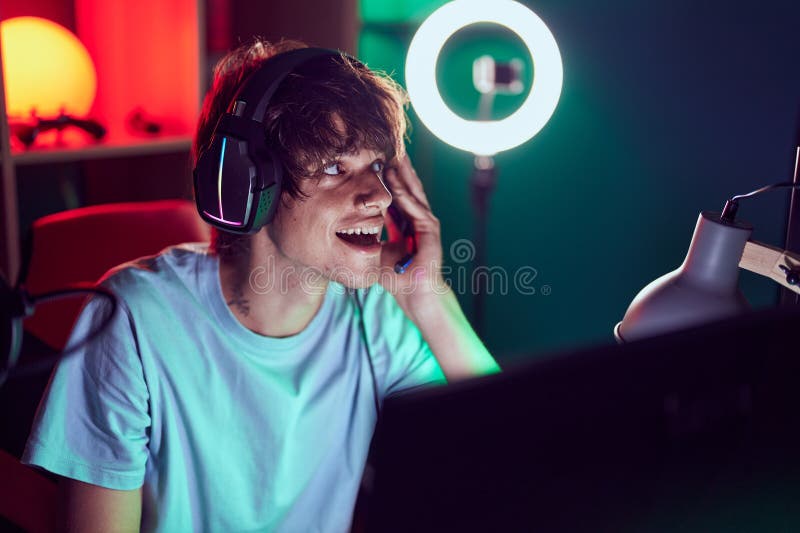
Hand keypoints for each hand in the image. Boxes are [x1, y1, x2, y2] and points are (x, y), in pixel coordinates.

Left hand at [380, 155, 447, 309]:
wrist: (414, 294)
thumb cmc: (398, 277)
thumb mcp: (380, 251)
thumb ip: (373, 236)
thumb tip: (353, 229)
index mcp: (406, 224)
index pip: (397, 196)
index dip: (388, 180)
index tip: (377, 163)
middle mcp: (418, 220)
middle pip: (407, 189)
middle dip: (399, 170)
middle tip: (389, 149)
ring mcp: (426, 224)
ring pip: (414, 193)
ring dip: (404, 175)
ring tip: (396, 156)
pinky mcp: (430, 231)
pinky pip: (416, 209)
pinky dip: (406, 196)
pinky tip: (397, 183)